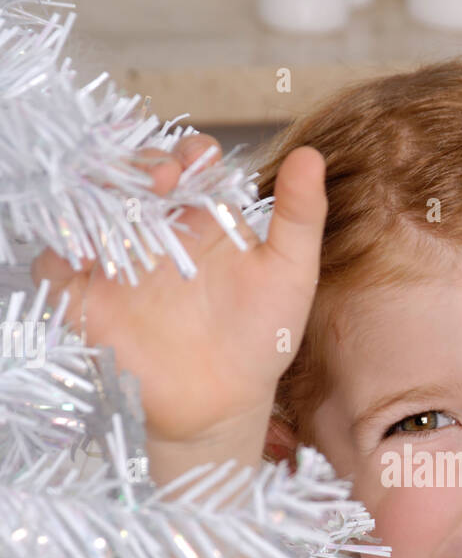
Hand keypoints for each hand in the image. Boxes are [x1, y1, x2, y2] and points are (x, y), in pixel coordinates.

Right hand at [31, 134, 326, 446]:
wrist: (223, 405)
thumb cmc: (262, 339)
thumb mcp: (291, 274)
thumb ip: (300, 217)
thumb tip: (310, 155)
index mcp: (202, 218)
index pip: (186, 163)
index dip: (188, 152)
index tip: (197, 164)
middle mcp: (157, 230)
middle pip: (131, 172)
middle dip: (139, 163)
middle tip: (160, 180)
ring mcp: (118, 261)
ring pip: (87, 204)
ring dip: (96, 192)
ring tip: (121, 204)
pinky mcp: (86, 298)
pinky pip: (53, 264)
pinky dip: (58, 251)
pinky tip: (86, 254)